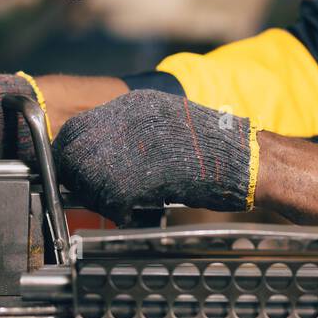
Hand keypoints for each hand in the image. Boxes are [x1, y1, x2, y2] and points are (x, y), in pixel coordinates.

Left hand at [52, 90, 257, 223]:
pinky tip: (130, 212)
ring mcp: (132, 145)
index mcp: (132, 105)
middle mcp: (127, 119)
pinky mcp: (140, 174)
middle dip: (77, 177)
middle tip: (94, 194)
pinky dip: (114, 210)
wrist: (244, 159)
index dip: (74, 155)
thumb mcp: (166, 126)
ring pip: (84, 176)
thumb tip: (99, 154)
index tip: (81, 173)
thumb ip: (131, 133)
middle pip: (73, 151)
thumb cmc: (211, 150)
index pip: (76, 128)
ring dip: (94, 196)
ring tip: (117, 204)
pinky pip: (107, 197)